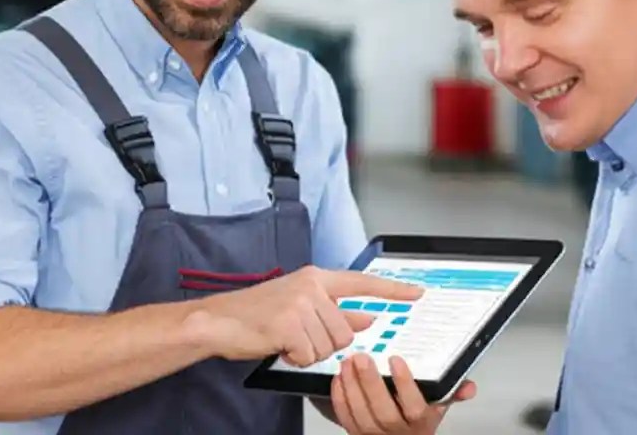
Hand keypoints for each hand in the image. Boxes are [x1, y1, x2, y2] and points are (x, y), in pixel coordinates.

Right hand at [192, 265, 423, 365]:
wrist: (218, 320)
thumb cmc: (255, 313)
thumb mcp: (299, 305)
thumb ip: (334, 310)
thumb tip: (367, 318)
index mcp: (316, 278)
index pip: (362, 283)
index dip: (392, 291)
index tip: (417, 293)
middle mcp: (311, 287)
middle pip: (346, 329)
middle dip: (326, 342)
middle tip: (299, 336)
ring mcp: (300, 304)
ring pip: (330, 345)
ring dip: (309, 351)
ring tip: (286, 339)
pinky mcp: (289, 325)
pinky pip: (310, 356)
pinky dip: (296, 358)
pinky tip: (279, 346)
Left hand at [330, 354, 474, 433]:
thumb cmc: (418, 419)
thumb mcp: (438, 406)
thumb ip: (451, 392)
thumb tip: (469, 387)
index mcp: (421, 423)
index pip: (415, 408)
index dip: (405, 385)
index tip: (395, 360)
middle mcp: (399, 433)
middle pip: (383, 412)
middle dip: (370, 383)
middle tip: (361, 356)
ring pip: (361, 416)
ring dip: (352, 387)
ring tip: (348, 362)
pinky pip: (346, 419)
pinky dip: (340, 398)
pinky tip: (339, 378)